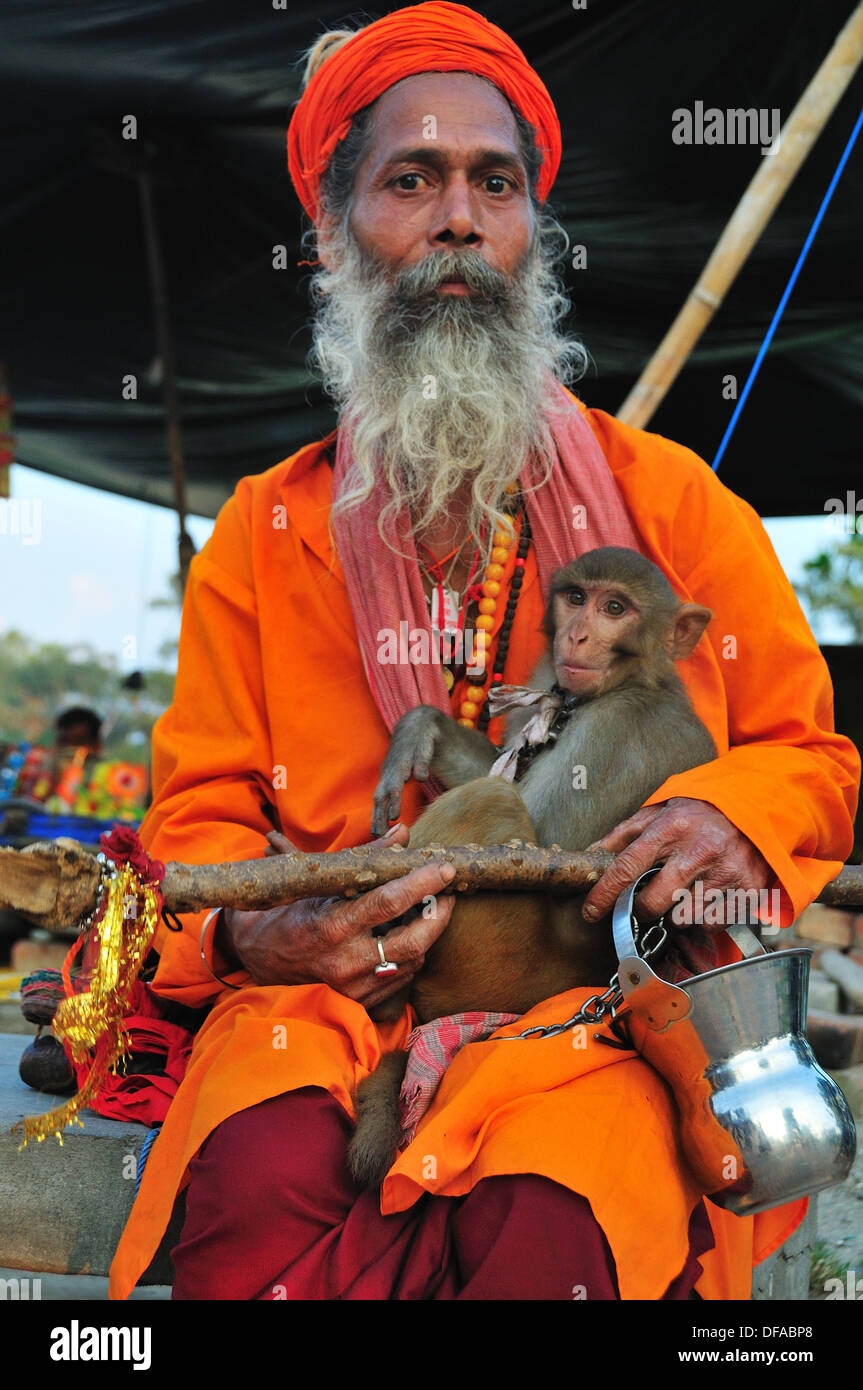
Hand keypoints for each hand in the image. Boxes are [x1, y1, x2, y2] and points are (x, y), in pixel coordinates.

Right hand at [219, 823, 455, 1008]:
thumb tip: (403, 833)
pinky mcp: (359, 1002)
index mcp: (331, 926)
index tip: (445, 868)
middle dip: (440, 915)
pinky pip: (401, 977)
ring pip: (412, 960)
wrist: (257, 957)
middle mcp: (344, 962)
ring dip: (429, 933)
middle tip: (449, 893)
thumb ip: (365, 858)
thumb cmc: (290, 911)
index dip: (423, 883)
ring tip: (430, 909)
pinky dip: (413, 954)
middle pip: (413, 941)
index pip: (388, 903)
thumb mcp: (320, 882)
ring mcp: (353, 987)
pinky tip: (410, 935)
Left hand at [371, 706, 442, 835]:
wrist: (421, 718)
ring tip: (394, 813)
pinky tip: (420, 777)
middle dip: (383, 809)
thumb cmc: (412, 753)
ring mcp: (410, 746)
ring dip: (395, 790)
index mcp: (391, 773)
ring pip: (400, 770)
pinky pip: (422, 749)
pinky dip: (419, 762)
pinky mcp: (426, 733)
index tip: (377, 836)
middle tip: (382, 830)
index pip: (381, 797)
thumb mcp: (403, 775)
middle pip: (387, 787)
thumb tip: (399, 829)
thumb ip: (400, 797)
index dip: (378, 815)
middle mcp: (397, 762)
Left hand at [580, 796, 772, 929]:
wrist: (757, 806)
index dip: (604, 894)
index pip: (627, 867)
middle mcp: (699, 851)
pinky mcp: (748, 889)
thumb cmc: (701, 812)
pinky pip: (712, 923)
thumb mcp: (661, 811)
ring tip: (685, 892)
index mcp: (671, 828)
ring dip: (677, 913)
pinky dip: (704, 917)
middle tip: (647, 902)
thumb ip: (625, 832)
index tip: (590, 912)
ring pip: (683, 918)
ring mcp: (726, 872)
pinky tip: (707, 897)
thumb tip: (593, 852)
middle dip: (644, 908)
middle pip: (655, 902)